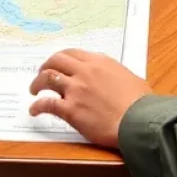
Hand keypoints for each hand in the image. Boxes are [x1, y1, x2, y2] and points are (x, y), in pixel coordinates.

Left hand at [28, 49, 151, 148]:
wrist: (140, 122)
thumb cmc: (142, 104)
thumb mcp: (131, 79)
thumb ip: (115, 74)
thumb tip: (113, 78)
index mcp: (99, 62)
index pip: (72, 53)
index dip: (61, 58)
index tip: (57, 63)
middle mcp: (84, 72)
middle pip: (56, 61)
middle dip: (45, 66)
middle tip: (41, 73)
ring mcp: (76, 90)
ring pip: (47, 78)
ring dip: (37, 82)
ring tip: (34, 89)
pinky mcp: (70, 109)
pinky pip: (47, 103)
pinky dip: (37, 106)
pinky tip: (34, 110)